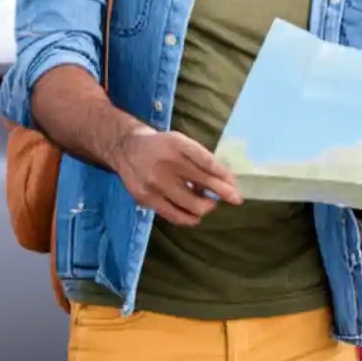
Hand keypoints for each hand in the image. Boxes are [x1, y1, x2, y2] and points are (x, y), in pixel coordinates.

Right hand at [112, 126, 242, 225]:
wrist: (126, 148)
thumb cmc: (161, 146)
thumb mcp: (181, 142)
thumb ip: (201, 158)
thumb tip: (224, 180)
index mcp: (178, 145)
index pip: (207, 162)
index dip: (224, 176)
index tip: (235, 186)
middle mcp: (167, 163)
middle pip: (203, 183)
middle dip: (223, 194)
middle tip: (233, 198)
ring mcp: (156, 182)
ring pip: (191, 204)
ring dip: (207, 207)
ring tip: (208, 204)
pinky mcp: (146, 198)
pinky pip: (174, 215)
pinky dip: (189, 218)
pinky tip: (195, 215)